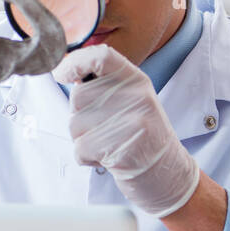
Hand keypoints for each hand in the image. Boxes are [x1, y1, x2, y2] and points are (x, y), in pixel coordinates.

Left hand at [55, 46, 199, 217]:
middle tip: (104, 129)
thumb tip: (64, 70)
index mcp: (137, 81)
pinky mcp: (123, 149)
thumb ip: (104, 85)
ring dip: (83, 140)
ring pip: (74, 124)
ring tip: (109, 144)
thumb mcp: (132, 102)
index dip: (74, 62)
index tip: (62, 74)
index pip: (100, 56)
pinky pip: (80, 148)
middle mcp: (136, 97)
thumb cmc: (141, 138)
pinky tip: (108, 159)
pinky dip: (87, 158)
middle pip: (78, 96)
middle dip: (79, 117)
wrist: (167, 174)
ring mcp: (131, 123)